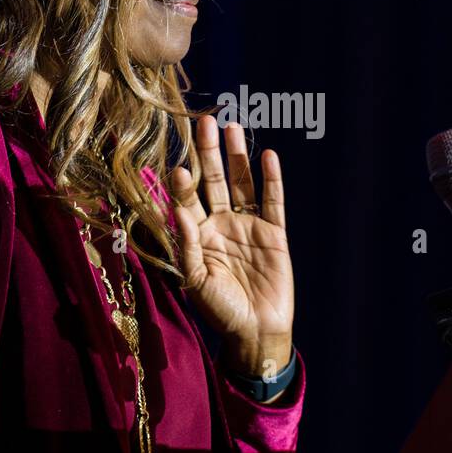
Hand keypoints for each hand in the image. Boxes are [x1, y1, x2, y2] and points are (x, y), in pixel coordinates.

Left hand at [170, 116, 293, 377]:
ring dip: (237, 156)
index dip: (184, 183)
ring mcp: (249, 225)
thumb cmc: (219, 310)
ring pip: (242, 183)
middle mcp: (221, 224)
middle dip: (209, 152)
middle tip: (204, 121)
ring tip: (233, 127)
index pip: (187, 199)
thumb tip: (177, 209)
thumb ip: (187, 245)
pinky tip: (267, 155)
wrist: (255, 331)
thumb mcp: (195, 281)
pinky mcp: (274, 233)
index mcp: (198, 234)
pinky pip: (273, 201)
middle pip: (214, 180)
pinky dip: (271, 179)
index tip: (179, 165)